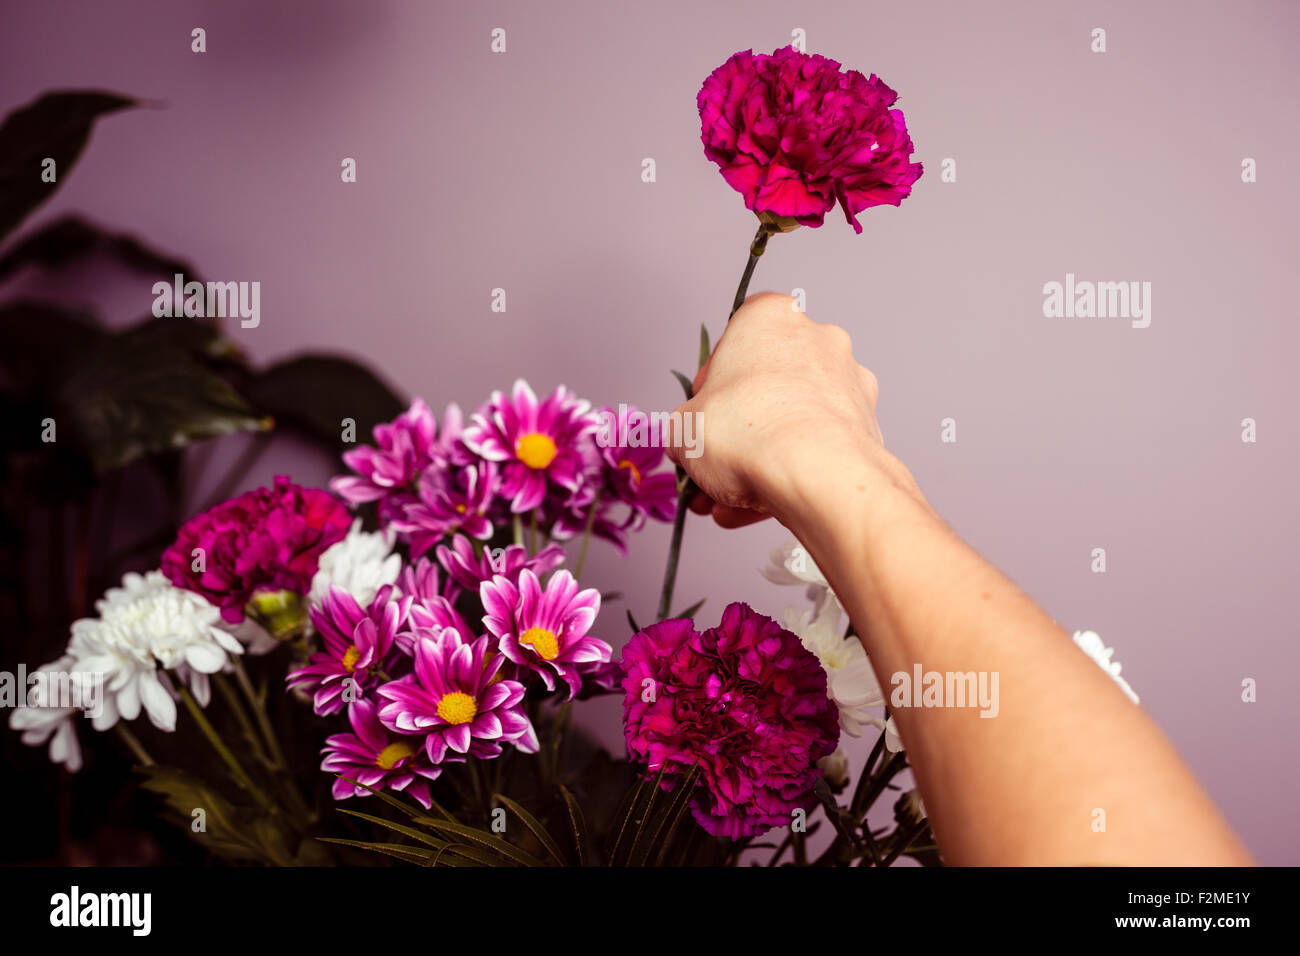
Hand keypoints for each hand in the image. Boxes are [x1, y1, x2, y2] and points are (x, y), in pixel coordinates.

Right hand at [667, 292, 914, 529]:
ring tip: (727, 501)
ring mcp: (848, 383)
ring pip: (792, 422)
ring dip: (758, 460)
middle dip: (735, 432)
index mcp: (771, 318)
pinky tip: (759, 509)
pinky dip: (790, 474)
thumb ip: (684, 428)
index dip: (710, 381)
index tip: (700, 412)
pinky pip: (817, 448)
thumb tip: (688, 441)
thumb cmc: (750, 432)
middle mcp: (818, 340)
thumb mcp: (684, 428)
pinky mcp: (865, 426)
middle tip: (711, 465)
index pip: (734, 337)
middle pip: (765, 386)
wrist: (816, 475)